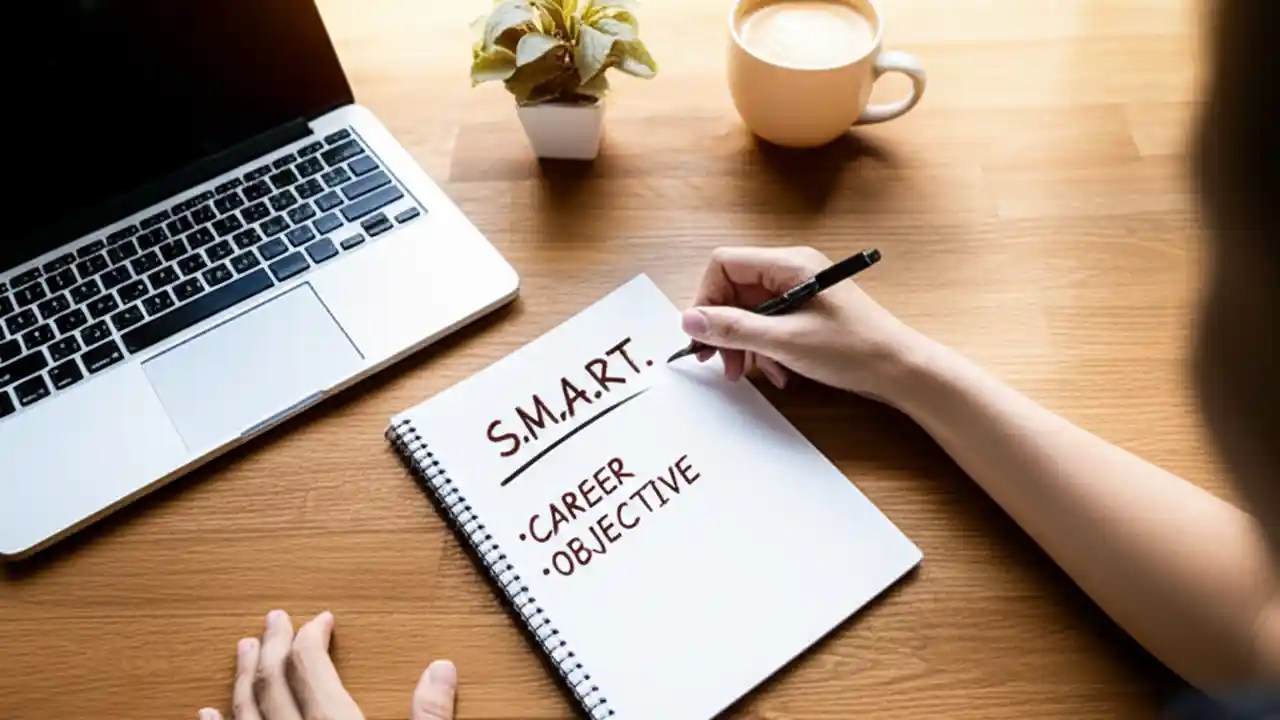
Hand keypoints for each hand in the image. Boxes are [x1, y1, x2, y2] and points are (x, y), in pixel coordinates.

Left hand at [197, 610, 457, 719]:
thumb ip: (428, 718)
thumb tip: (439, 668)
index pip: (310, 666)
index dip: (312, 636)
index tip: (322, 620)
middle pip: (271, 682)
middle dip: (273, 645)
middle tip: (274, 618)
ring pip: (242, 714)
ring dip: (241, 678)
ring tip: (244, 650)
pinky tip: (207, 715)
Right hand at [683, 246, 927, 402]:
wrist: (899, 369)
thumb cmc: (852, 349)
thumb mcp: (785, 341)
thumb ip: (734, 329)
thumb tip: (690, 319)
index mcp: (788, 264)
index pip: (724, 264)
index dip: (706, 298)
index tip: (704, 335)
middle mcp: (790, 270)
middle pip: (734, 290)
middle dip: (724, 328)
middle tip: (720, 363)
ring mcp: (798, 291)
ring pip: (749, 311)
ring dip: (744, 344)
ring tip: (750, 373)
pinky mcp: (805, 313)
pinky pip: (769, 325)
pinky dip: (764, 349)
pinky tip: (778, 373)